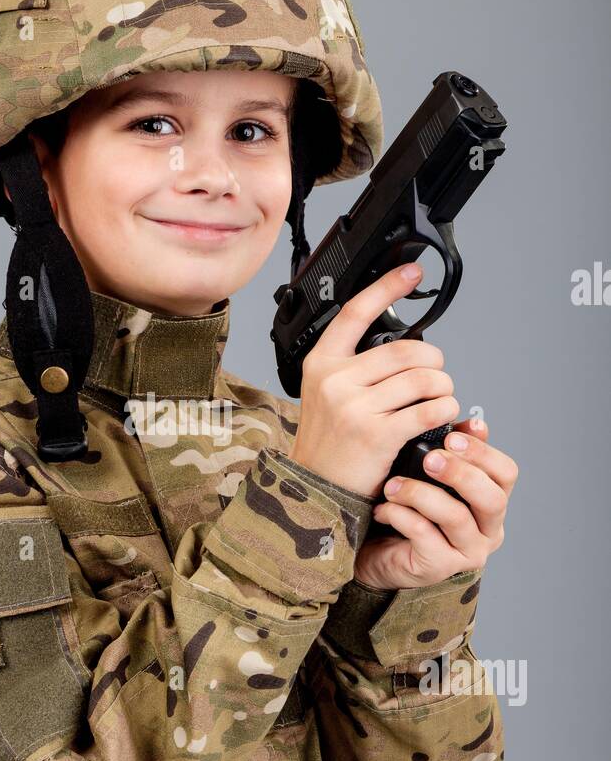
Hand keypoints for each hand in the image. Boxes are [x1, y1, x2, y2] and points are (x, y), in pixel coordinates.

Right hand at [289, 263, 458, 496]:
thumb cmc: (328, 444)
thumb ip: (355, 368)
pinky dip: (445, 411)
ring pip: (424, 378)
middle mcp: (335, 380)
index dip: (387, 286)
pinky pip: (429, 409)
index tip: (411, 270)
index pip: (356, 312)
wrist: (315, 491)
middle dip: (434, 362)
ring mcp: (355, 406)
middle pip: (407, 350)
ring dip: (444, 388)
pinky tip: (440, 416)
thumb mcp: (326, 395)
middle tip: (436, 376)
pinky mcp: (377, 433)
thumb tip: (406, 347)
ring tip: (439, 399)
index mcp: (322, 363)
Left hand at [353, 417, 517, 588]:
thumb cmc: (408, 509)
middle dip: (460, 473)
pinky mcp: (439, 568)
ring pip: (456, 517)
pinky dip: (400, 515)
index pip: (507, 474)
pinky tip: (383, 507)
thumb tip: (472, 422)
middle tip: (429, 458)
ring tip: (392, 485)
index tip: (452, 436)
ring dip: (420, 494)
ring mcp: (467, 553)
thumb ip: (451, 452)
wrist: (376, 551)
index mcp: (492, 502)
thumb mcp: (429, 476)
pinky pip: (424, 535)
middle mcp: (489, 530)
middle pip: (492, 498)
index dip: (483, 452)